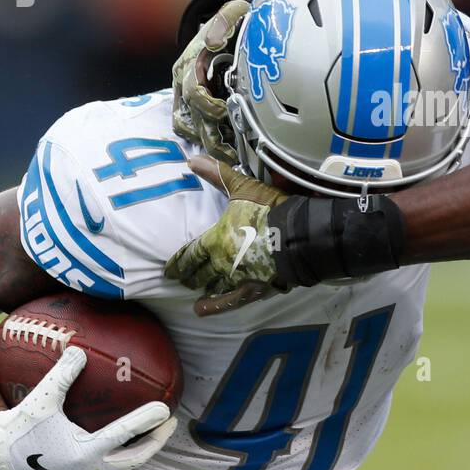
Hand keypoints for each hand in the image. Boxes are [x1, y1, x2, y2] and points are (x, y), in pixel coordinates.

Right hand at [0, 347, 175, 469]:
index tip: (165, 409)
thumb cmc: (20, 428)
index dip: (145, 421)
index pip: (122, 436)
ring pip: (126, 468)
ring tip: (159, 432)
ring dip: (145, 451)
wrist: (0, 459)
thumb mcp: (40, 401)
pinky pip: (114, 469)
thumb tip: (79, 349)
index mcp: (82, 452)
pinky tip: (132, 442)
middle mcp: (88, 469)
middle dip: (156, 441)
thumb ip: (61, 376)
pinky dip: (128, 456)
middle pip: (135, 459)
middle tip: (172, 421)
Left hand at [163, 156, 287, 315]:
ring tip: (194, 289)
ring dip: (201, 287)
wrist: (300, 235)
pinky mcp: (254, 290)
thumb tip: (191, 159)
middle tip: (181, 277)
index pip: (190, 253)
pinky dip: (213, 307)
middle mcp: (221, 263)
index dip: (178, 261)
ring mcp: (237, 279)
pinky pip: (229, 302)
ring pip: (212, 287)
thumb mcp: (242, 188)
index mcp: (216, 240)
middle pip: (198, 273)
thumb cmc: (270, 210)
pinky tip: (201, 310)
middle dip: (189, 275)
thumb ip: (217, 175)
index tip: (169, 268)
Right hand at [171, 0, 252, 160]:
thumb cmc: (232, 21)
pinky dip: (204, 140)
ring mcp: (185, 94)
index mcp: (190, 63)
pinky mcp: (191, 103)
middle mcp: (183, 81)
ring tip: (230, 159)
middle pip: (189, 116)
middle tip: (231, 154)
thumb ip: (224, 21)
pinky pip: (190, 127)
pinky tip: (227, 150)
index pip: (192, 91)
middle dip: (210, 136)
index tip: (225, 112)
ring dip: (206, 143)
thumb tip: (213, 41)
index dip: (207, 105)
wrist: (227, 24)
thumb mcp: (231, 12)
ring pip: (187, 126)